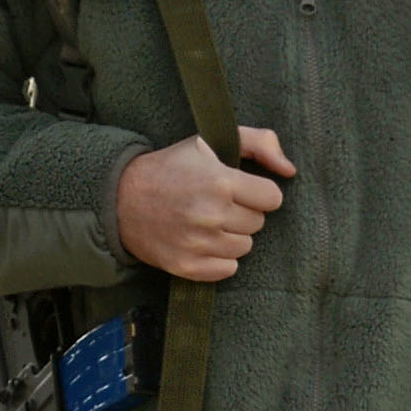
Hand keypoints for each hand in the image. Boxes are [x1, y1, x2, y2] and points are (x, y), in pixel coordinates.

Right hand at [115, 125, 297, 280]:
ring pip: (244, 246)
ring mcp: (198, 243)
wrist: (120, 198)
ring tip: (208, 222)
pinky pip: (228, 269)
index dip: (258, 192)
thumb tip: (290, 170)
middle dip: (243, 212)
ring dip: (232, 235)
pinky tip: (202, 242)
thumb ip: (258, 143)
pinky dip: (219, 258)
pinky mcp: (187, 266)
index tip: (239, 189)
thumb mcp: (210, 142)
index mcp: (219, 181)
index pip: (272, 198)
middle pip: (258, 223)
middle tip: (217, 203)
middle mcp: (210, 214)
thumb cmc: (170, 167)